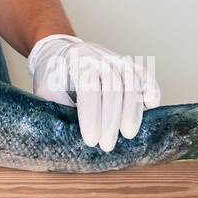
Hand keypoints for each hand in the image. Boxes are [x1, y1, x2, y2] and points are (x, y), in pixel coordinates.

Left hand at [27, 33, 160, 151]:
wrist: (60, 51)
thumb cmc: (53, 76)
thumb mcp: (46, 90)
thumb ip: (58, 108)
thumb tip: (73, 135)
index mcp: (76, 61)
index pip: (89, 88)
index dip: (91, 116)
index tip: (91, 141)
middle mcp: (99, 57)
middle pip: (113, 87)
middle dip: (111, 120)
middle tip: (107, 146)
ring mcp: (115, 59)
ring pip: (132, 82)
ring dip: (132, 111)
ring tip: (127, 134)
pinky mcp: (127, 65)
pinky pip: (144, 74)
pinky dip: (151, 89)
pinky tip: (150, 106)